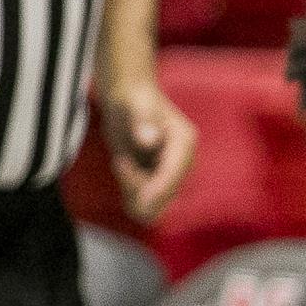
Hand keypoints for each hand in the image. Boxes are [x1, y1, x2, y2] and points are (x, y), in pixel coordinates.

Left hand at [101, 80, 196, 224]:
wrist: (130, 102)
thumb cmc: (133, 100)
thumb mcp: (136, 106)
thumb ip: (143, 121)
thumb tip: (149, 140)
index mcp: (185, 143)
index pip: (175, 176)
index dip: (157, 191)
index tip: (138, 199)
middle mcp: (184, 162)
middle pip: (167, 195)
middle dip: (140, 188)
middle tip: (121, 162)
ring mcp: (173, 174)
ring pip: (156, 204)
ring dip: (133, 191)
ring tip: (123, 162)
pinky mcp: (159, 182)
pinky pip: (146, 203)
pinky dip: (130, 192)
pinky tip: (124, 166)